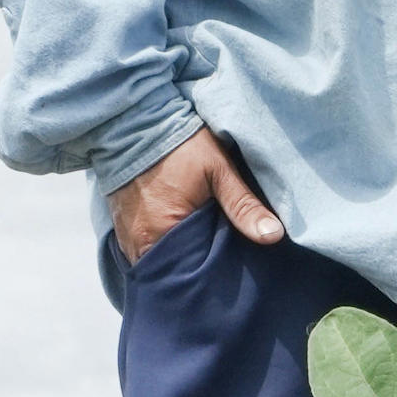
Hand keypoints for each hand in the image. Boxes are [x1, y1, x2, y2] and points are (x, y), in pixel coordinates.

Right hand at [110, 128, 284, 261]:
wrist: (135, 120)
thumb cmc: (180, 144)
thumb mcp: (218, 170)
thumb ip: (244, 206)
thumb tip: (273, 236)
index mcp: (165, 233)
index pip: (192, 274)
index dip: (212, 276)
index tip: (230, 276)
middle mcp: (141, 244)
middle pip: (174, 274)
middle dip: (194, 274)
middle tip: (219, 273)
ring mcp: (128, 239)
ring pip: (158, 266)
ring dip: (177, 265)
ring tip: (200, 263)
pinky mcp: (122, 231)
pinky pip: (144, 255)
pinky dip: (162, 255)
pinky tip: (180, 250)